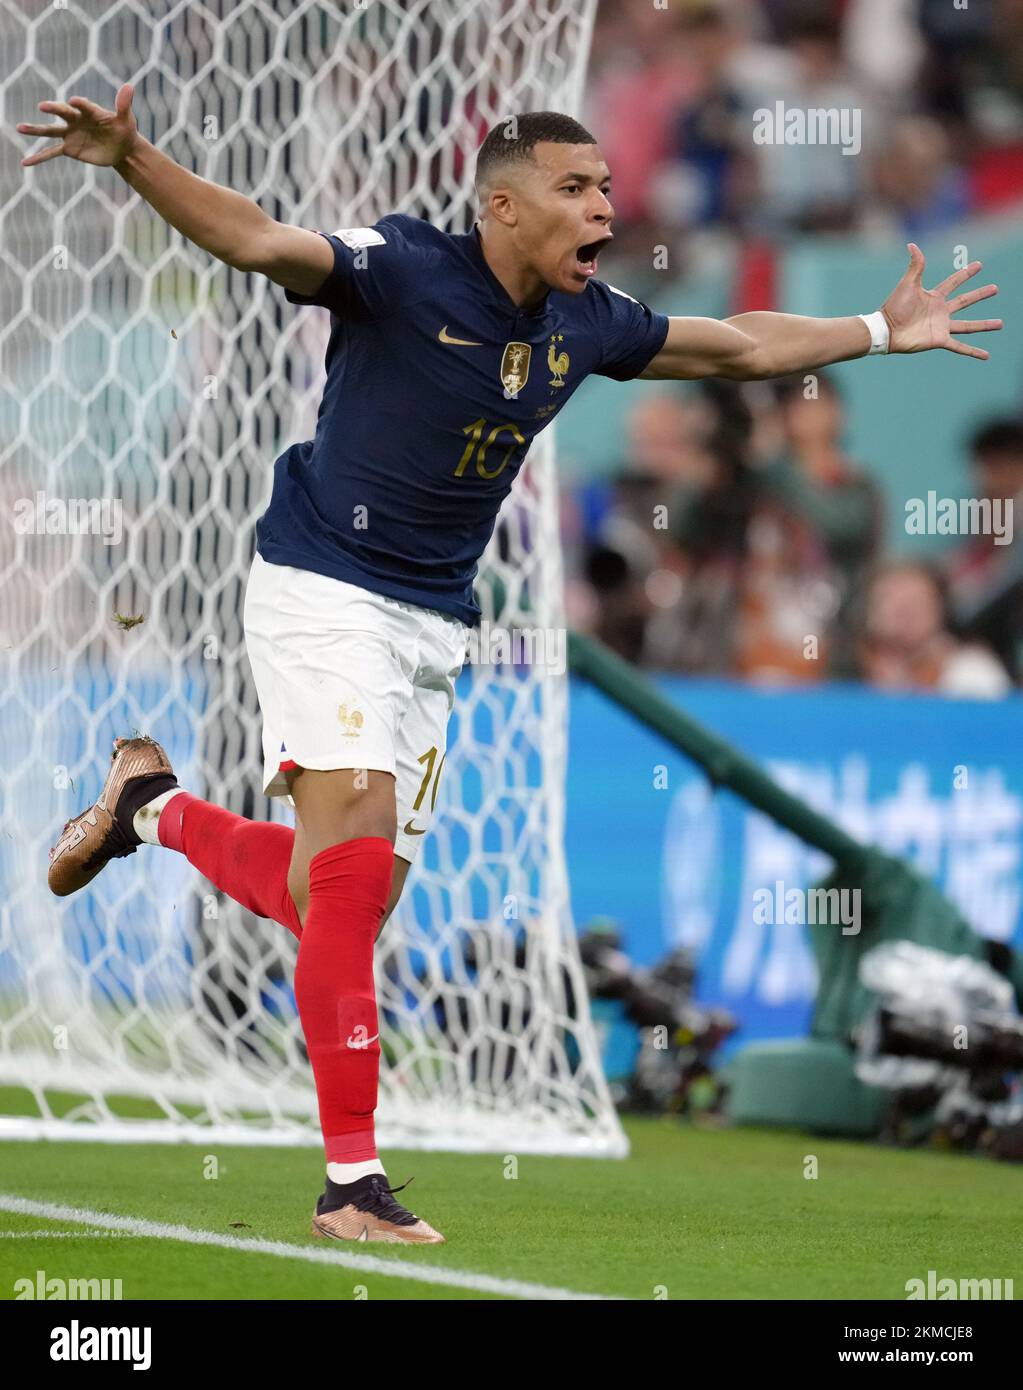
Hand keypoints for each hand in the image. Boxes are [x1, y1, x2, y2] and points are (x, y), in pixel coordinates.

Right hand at [17, 82, 138, 168]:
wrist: (122, 148)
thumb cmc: (124, 130)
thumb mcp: (126, 119)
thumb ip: (123, 104)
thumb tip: (129, 86)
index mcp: (90, 111)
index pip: (83, 105)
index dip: (79, 103)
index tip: (74, 102)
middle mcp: (76, 120)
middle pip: (62, 113)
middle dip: (53, 109)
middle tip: (43, 106)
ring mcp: (70, 134)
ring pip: (50, 131)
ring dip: (35, 130)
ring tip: (19, 128)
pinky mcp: (69, 149)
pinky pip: (51, 152)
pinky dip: (39, 157)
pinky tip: (25, 162)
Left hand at [879, 243, 1002, 359]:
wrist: (887, 330)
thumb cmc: (894, 306)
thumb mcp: (908, 283)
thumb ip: (916, 265)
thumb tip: (912, 245)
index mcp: (934, 297)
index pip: (954, 282)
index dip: (966, 274)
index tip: (979, 265)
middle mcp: (941, 311)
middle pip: (965, 301)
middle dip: (980, 295)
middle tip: (995, 288)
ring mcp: (942, 326)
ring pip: (969, 325)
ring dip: (984, 325)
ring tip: (1000, 324)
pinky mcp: (940, 340)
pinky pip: (960, 346)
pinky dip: (972, 351)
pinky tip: (985, 355)